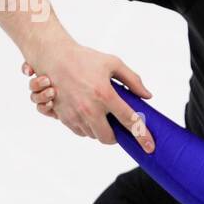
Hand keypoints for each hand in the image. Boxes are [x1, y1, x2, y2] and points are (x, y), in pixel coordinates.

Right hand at [19, 45, 155, 151]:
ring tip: (101, 115)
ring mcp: (74, 114)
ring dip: (100, 130)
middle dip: (116, 136)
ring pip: (93, 135)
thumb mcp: (113, 63)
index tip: (150, 146)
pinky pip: (80, 132)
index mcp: (105, 94)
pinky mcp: (63, 116)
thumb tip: (147, 96)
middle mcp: (89, 108)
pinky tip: (89, 114)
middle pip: (108, 137)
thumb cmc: (85, 59)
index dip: (142, 136)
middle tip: (118, 127)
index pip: (129, 121)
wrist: (53, 56)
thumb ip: (133, 80)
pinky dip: (87, 127)